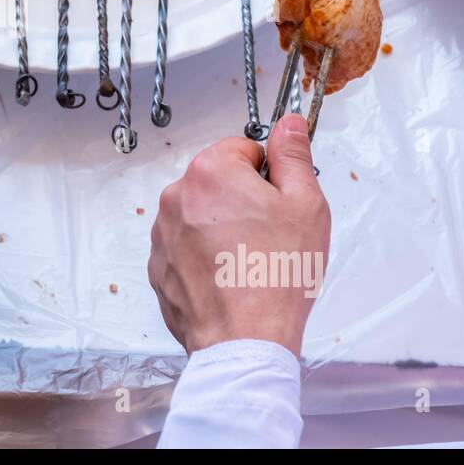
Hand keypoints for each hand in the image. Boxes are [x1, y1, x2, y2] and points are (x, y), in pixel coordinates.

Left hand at [147, 115, 330, 356]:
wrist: (244, 340)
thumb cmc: (276, 275)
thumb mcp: (305, 204)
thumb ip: (293, 156)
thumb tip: (289, 124)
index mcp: (210, 172)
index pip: (243, 149)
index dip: (267, 174)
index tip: (277, 200)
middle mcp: (176, 196)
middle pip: (218, 182)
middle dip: (243, 200)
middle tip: (269, 234)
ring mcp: (162, 233)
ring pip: (200, 216)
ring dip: (222, 228)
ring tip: (250, 261)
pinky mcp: (158, 266)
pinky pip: (185, 248)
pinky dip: (205, 257)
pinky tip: (229, 278)